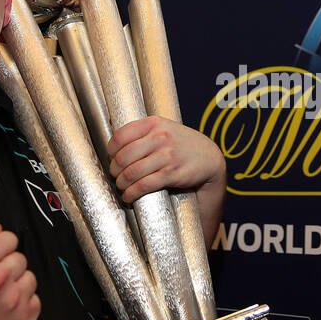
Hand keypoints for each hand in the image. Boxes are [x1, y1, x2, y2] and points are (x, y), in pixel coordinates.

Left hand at [105, 116, 223, 204]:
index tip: (112, 158)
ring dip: (122, 184)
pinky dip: (132, 193)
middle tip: (116, 176)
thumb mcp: (165, 128)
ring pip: (131, 173)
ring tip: (122, 187)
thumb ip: (143, 130)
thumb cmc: (183, 144)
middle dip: (115, 170)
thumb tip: (112, 129)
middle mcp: (159, 137)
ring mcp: (166, 156)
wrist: (209, 158)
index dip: (111, 150)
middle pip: (123, 156)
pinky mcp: (171, 174)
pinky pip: (144, 186)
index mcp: (154, 123)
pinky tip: (130, 196)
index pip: (121, 136)